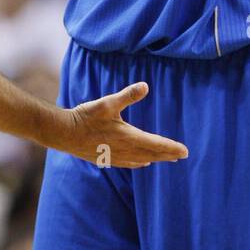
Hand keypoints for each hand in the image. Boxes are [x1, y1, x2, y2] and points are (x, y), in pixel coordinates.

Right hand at [66, 81, 188, 167]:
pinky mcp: (106, 159)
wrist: (64, 133)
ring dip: (155, 158)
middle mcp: (125, 150)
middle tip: (181, 155)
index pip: (157, 144)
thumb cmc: (85, 117)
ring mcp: (115, 157)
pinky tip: (141, 163)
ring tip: (166, 159)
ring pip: (141, 160)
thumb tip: (145, 86)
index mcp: (129, 138)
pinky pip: (129, 163)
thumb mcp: (108, 103)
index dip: (172, 147)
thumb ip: (127, 95)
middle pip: (152, 154)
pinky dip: (139, 163)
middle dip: (167, 154)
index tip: (185, 151)